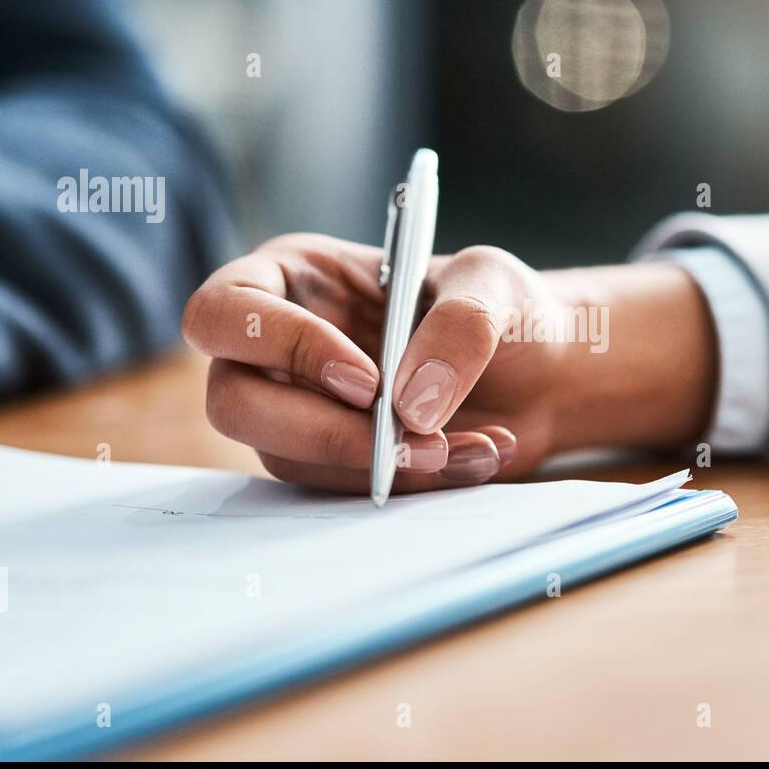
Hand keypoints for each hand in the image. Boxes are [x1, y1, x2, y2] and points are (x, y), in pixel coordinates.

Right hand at [182, 233, 717, 493]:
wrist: (543, 373)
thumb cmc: (504, 308)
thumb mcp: (494, 285)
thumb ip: (460, 325)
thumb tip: (409, 408)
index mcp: (292, 278)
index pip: (226, 311)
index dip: (282, 347)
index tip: (368, 380)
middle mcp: (277, 347)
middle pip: (234, 401)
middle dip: (323, 431)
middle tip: (414, 440)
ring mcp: (298, 410)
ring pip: (287, 458)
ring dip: (381, 465)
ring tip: (471, 445)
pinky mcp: (331, 463)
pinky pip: (341, 490)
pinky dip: (411, 484)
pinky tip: (476, 457)